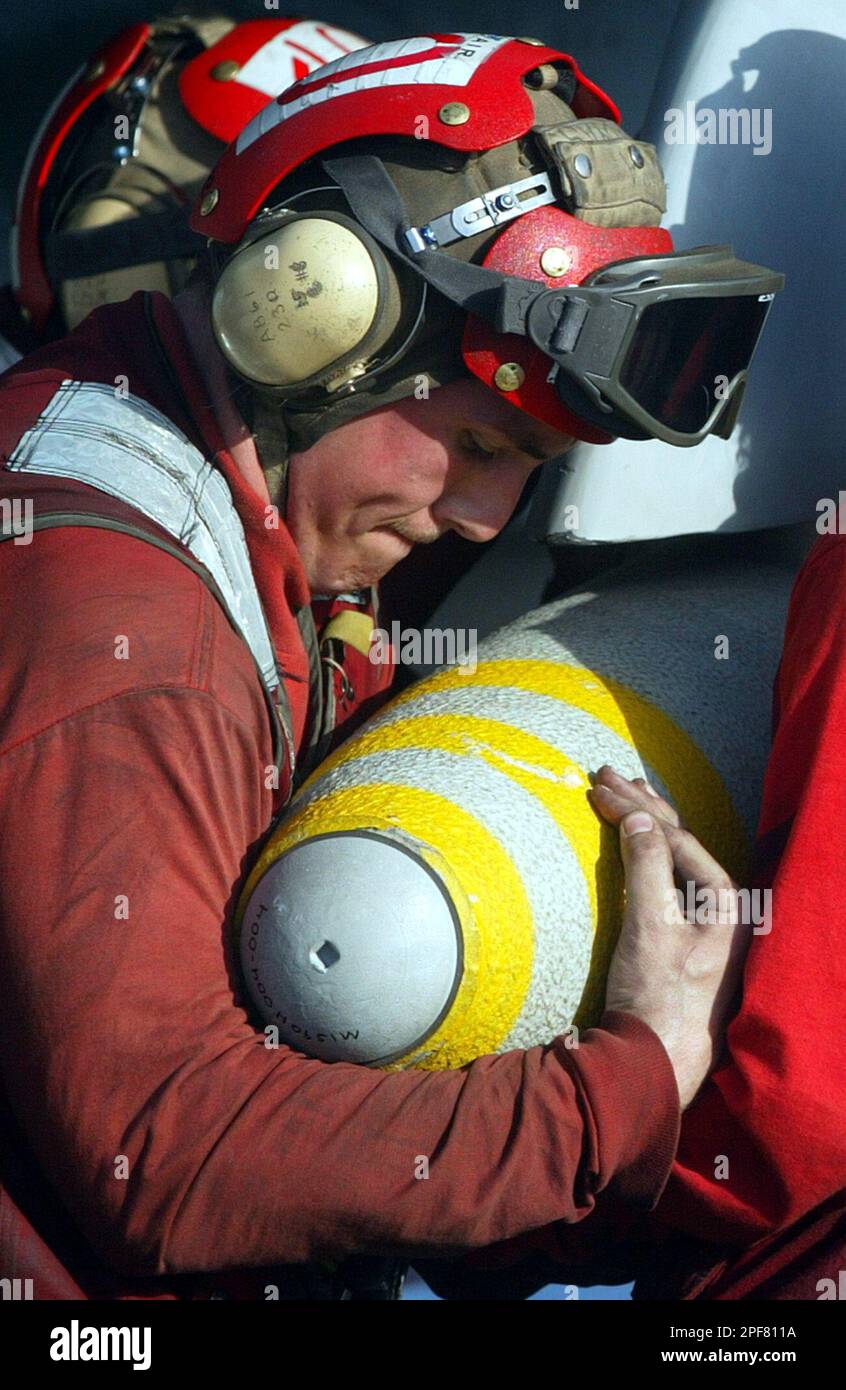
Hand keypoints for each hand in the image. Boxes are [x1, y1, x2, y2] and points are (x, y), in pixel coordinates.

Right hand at [587, 765, 750, 1108]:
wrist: (653, 1063)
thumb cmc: (656, 997)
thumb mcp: (649, 926)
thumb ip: (646, 865)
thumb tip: (641, 815)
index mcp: (725, 902)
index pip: (675, 837)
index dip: (636, 808)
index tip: (596, 787)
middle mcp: (721, 911)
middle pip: (679, 843)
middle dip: (642, 806)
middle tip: (606, 774)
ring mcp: (704, 928)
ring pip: (674, 860)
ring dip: (644, 826)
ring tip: (622, 794)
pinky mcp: (682, 945)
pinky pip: (665, 882)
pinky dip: (643, 857)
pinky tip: (634, 847)